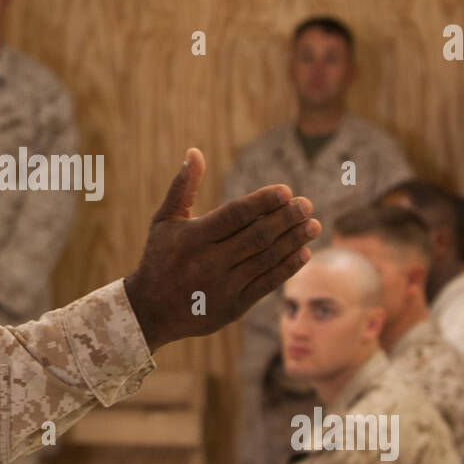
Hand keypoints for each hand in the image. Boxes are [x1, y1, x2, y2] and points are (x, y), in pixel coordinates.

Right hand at [123, 148, 319, 350]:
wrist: (150, 311)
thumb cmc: (160, 258)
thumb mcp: (164, 221)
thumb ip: (182, 187)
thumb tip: (195, 152)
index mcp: (193, 238)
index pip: (235, 215)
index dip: (263, 201)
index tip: (286, 190)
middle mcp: (209, 262)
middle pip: (257, 236)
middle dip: (286, 218)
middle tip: (307, 204)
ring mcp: (223, 287)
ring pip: (266, 259)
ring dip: (293, 241)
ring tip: (313, 225)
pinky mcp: (234, 308)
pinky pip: (267, 284)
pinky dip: (288, 267)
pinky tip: (303, 252)